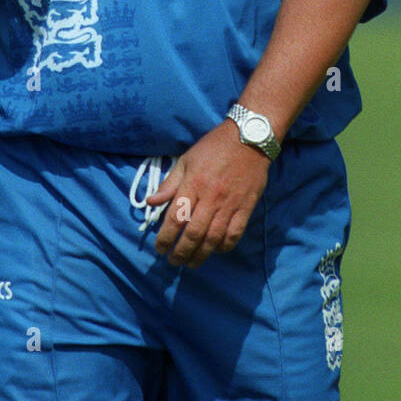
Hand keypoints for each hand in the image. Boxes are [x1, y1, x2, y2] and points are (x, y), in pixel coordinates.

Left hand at [146, 119, 270, 267]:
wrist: (250, 138)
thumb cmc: (214, 147)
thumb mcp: (186, 159)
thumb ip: (170, 184)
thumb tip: (151, 202)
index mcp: (193, 184)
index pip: (175, 218)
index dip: (165, 238)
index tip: (160, 249)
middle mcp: (210, 197)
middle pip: (193, 234)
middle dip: (181, 252)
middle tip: (174, 261)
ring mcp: (230, 204)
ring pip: (213, 238)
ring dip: (200, 255)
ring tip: (191, 263)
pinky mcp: (246, 207)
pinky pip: (234, 234)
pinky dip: (224, 246)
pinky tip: (215, 250)